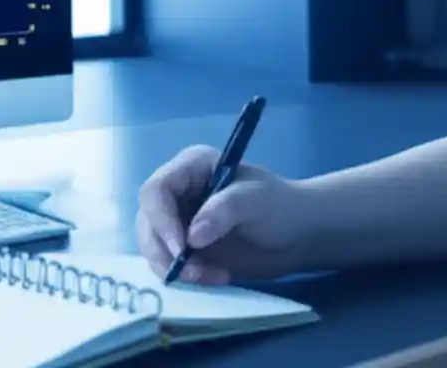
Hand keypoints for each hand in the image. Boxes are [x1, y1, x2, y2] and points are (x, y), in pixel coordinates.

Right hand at [137, 145, 309, 284]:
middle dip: (165, 249)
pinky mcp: (183, 245)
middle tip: (193, 273)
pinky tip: (215, 277)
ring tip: (209, 277)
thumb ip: (224, 211)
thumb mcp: (258, 201)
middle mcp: (177, 191)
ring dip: (174, 267)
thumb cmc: (281, 207)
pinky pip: (168, 262)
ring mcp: (177, 219)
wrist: (298, 235)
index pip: (156, 190)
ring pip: (153, 244)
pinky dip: (186, 275)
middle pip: (148, 220)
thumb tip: (192, 236)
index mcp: (190, 168)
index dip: (161, 219)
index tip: (181, 248)